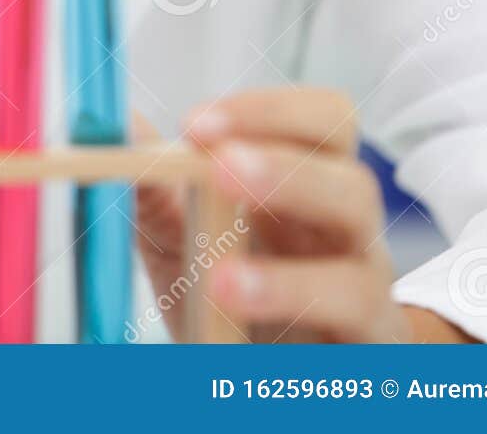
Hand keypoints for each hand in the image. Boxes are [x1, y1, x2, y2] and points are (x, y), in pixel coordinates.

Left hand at [137, 87, 457, 341]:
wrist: (275, 373)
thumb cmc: (233, 290)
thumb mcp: (182, 235)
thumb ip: (154, 186)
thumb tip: (121, 123)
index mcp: (307, 188)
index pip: (320, 125)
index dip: (267, 114)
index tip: (193, 124)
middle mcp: (347, 239)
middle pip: (354, 189)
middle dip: (288, 173)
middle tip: (222, 169)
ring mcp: (365, 306)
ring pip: (361, 285)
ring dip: (288, 281)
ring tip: (220, 279)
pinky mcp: (362, 366)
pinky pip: (349, 357)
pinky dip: (300, 352)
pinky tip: (252, 352)